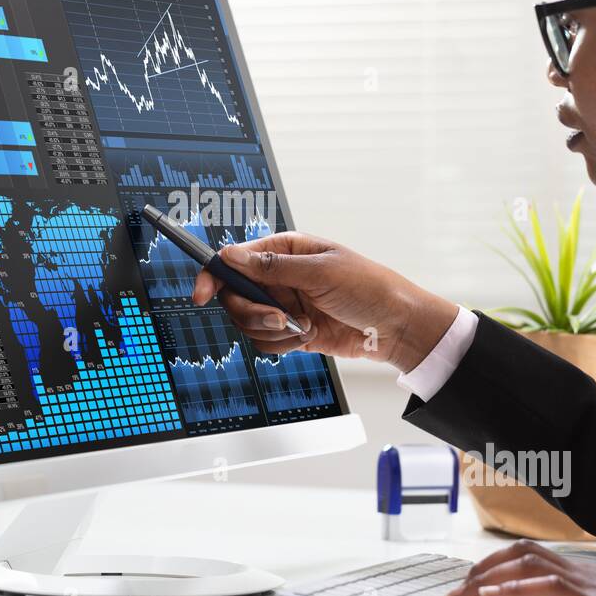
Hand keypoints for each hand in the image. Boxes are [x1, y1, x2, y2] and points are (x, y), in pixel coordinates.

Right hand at [192, 231, 457, 369]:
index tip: (200, 294)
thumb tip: (231, 256)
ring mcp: (283, 305)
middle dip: (252, 312)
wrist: (395, 327)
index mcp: (284, 251)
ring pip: (248, 323)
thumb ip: (273, 267)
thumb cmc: (369, 287)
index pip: (234, 260)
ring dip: (272, 331)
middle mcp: (279, 277)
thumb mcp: (322, 271)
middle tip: (278, 318)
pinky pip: (266, 343)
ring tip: (303, 326)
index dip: (212, 275)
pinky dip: (283, 344)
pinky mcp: (291, 331)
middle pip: (235, 296)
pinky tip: (308, 336)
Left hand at [445, 540, 595, 595]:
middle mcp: (581, 571)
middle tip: (458, 587)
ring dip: (487, 578)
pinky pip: (545, 588)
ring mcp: (586, 584)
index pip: (532, 556)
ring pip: (523, 565)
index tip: (476, 576)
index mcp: (587, 572)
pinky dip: (513, 590)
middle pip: (519, 555)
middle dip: (483, 568)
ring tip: (464, 591)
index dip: (500, 562)